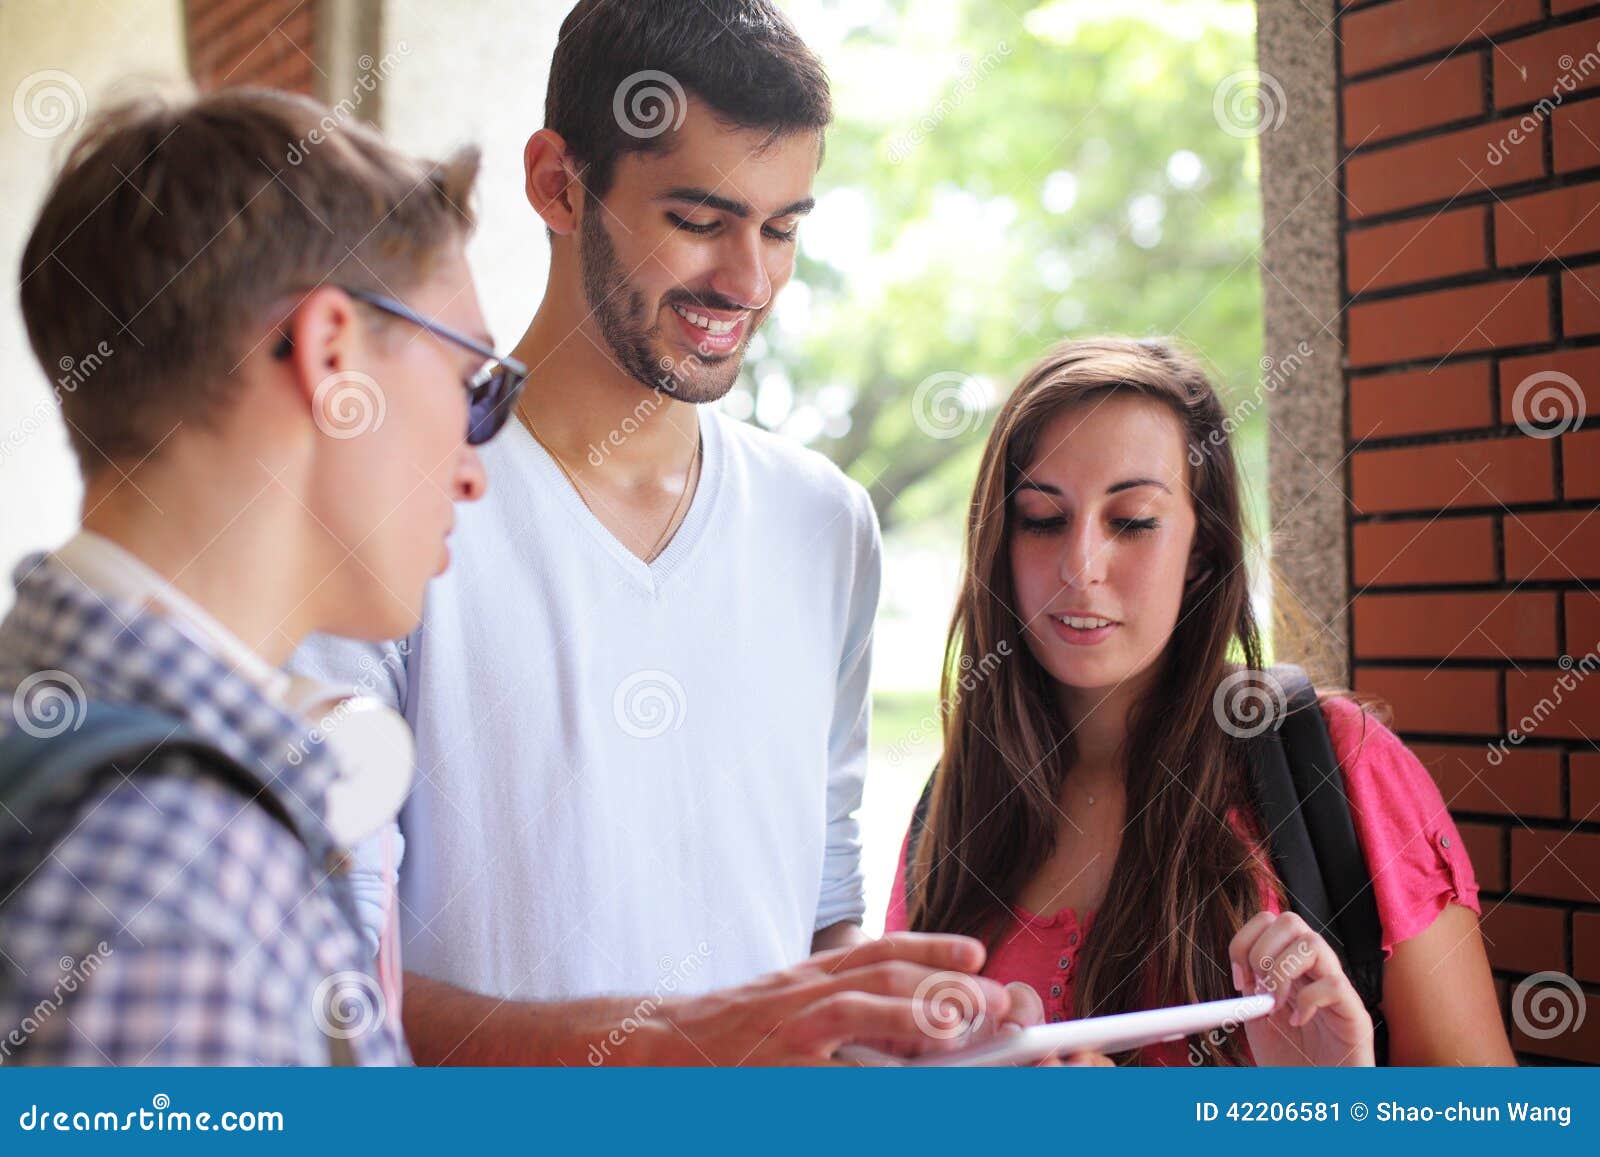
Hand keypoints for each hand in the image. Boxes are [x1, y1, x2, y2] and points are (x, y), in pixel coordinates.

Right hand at [646, 932, 1021, 1064]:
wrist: (651, 1050)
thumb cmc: (725, 1040)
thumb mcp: (784, 1011)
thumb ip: (839, 1015)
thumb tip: (912, 1029)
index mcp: (808, 979)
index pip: (877, 953)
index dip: (931, 949)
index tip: (975, 955)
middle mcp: (801, 991)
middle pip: (883, 973)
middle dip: (944, 982)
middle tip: (995, 997)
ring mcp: (787, 1025)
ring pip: (862, 1004)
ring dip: (919, 1008)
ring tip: (966, 1020)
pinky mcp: (777, 1061)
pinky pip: (833, 1055)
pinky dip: (873, 1055)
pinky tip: (910, 1062)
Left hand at [1229, 911, 1374, 1066]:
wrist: (1319, 1099)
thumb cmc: (1292, 1063)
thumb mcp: (1259, 1022)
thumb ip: (1250, 993)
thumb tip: (1238, 969)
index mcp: (1290, 968)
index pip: (1269, 921)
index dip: (1245, 942)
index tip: (1239, 979)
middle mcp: (1315, 972)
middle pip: (1290, 921)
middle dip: (1262, 951)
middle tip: (1258, 988)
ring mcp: (1338, 990)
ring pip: (1313, 943)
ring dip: (1282, 972)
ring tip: (1277, 1005)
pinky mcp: (1356, 1014)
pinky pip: (1334, 985)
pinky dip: (1308, 1000)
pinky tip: (1299, 1022)